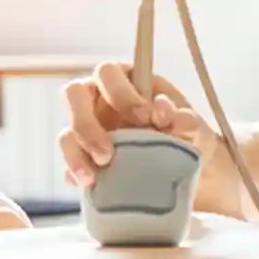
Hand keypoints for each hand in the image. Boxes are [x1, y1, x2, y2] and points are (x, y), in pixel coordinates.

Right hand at [59, 61, 218, 187]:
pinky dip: (77, 175)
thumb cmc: (186, 135)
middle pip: (74, 95)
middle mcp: (99, 100)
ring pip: (67, 134)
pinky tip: (91, 186)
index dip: (120, 92)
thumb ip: (181, 116)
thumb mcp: (192, 124)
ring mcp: (88, 130)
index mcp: (125, 80)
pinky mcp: (84, 160)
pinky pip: (69, 166)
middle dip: (87, 124)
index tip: (144, 117)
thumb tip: (162, 109)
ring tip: (95, 175)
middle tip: (107, 153)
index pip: (107, 72)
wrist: (186, 170)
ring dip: (76, 154)